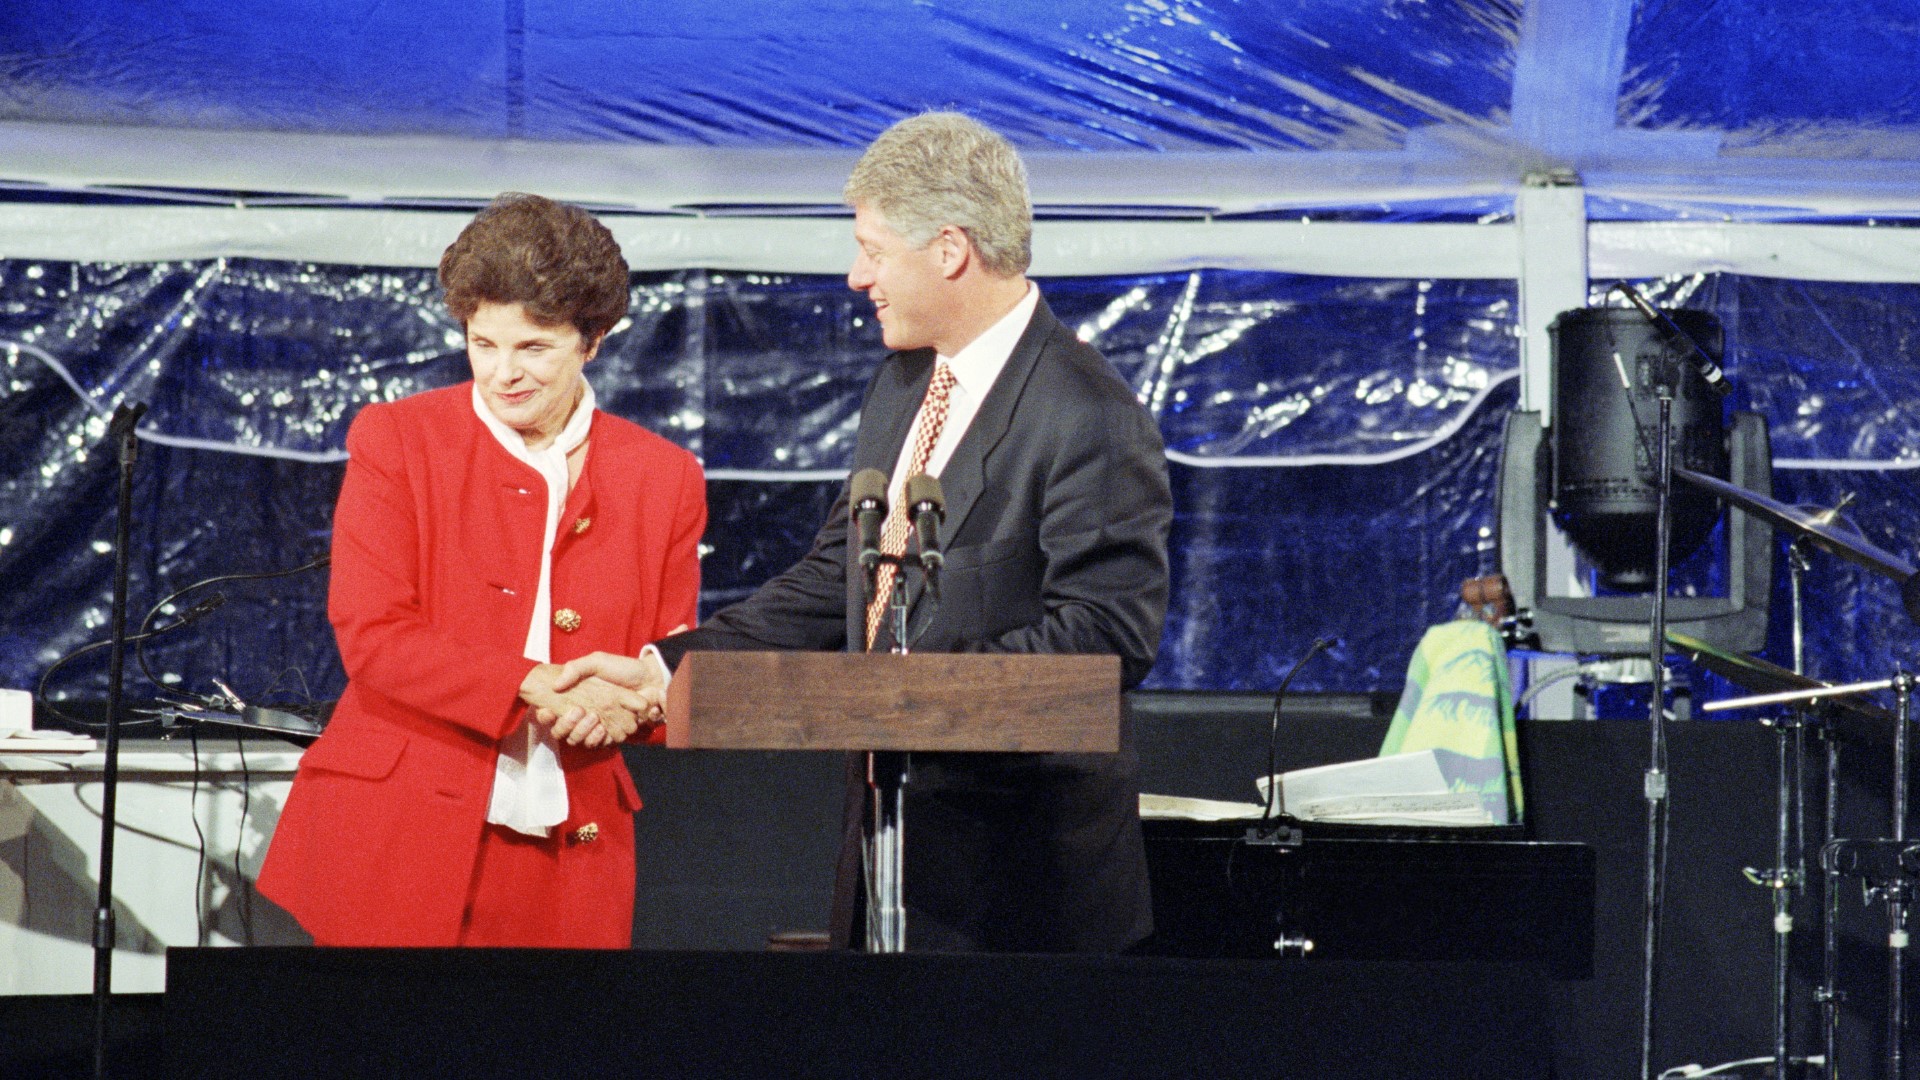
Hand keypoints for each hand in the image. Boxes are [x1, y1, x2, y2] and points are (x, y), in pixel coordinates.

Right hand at [520, 666, 650, 746]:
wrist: (650, 678)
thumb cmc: (622, 669)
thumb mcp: (596, 662)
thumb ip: (575, 669)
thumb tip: (555, 685)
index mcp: (577, 699)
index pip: (552, 714)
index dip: (545, 716)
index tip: (546, 711)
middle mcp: (585, 715)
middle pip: (564, 732)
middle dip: (566, 725)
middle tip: (578, 711)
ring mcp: (600, 725)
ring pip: (581, 740)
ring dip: (582, 732)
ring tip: (593, 718)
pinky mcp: (615, 732)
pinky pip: (602, 743)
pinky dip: (599, 737)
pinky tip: (602, 727)